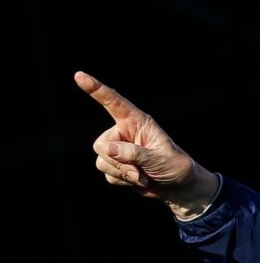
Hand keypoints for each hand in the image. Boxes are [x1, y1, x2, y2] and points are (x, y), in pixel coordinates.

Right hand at [75, 71, 219, 218]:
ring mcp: (117, 148)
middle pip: (101, 144)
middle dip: (118, 161)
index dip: (96, 89)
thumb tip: (107, 147)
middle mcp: (124, 132)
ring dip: (122, 173)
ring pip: (101, 161)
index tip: (79, 75)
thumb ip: (134, 153)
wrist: (177, 186)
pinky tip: (139, 180)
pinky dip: (122, 180)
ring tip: (144, 175)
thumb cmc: (174, 166)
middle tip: (142, 170)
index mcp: (137, 122)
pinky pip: (107, 174)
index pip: (114, 102)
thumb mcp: (159, 159)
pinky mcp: (114, 164)